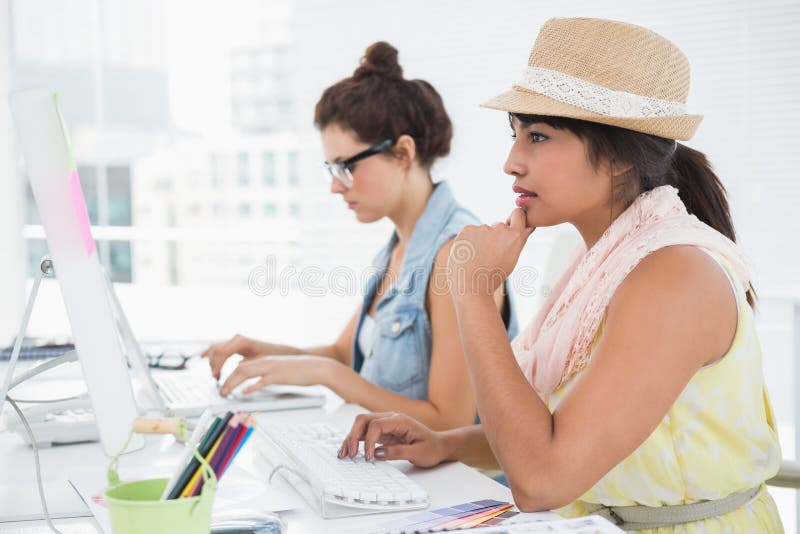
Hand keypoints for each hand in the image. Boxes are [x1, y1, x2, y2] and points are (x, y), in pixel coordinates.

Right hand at [201, 334, 271, 379]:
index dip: (217, 364)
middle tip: (215, 377)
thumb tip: (235, 373)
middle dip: (213, 364)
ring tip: (215, 374)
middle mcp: (237, 338)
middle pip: (216, 349)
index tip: (216, 375)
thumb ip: (245, 366)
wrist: (277, 350)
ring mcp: (234, 339)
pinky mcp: (233, 343)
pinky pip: (218, 346)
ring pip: (215, 347)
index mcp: (242, 341)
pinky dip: (210, 352)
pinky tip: (202, 357)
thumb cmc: (270, 356)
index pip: (223, 352)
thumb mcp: (258, 362)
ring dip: (212, 361)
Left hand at [219, 355, 334, 395]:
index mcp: (265, 359)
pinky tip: (244, 393)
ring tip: (226, 393)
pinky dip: (250, 387)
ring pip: (245, 373)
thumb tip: (253, 377)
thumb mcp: (279, 367)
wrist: (316, 367)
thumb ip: (265, 370)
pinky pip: (261, 381)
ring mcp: (271, 368)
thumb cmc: (300, 369)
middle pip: (239, 368)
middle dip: (226, 380)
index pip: (241, 365)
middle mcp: (265, 361)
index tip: (223, 384)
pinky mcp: (278, 376)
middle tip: (220, 391)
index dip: (229, 375)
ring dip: (232, 383)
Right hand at [338, 412, 447, 466]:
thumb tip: (376, 454)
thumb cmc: (432, 448)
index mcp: (400, 420)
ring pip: (361, 426)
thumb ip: (397, 452)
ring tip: (343, 453)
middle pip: (364, 420)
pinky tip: (349, 451)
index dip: (368, 441)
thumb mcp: (418, 453)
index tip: (368, 458)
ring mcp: (386, 425)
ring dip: (351, 438)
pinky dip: (356, 441)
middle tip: (349, 454)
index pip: (376, 425)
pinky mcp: (383, 433)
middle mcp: (390, 419)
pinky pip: (365, 434)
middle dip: (353, 436)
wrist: (439, 446)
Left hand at [447, 208, 533, 297]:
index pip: (518, 214)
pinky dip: (469, 241)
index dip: (514, 219)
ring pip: (483, 231)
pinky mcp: (467, 229)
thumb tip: (529, 226)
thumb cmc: (493, 276)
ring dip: (481, 240)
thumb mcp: (512, 258)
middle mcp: (500, 228)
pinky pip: (470, 232)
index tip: (510, 225)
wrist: (471, 286)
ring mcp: (483, 228)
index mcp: (515, 236)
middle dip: (495, 237)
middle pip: (499, 226)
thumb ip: (520, 240)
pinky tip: (469, 254)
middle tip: (489, 256)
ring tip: (477, 259)